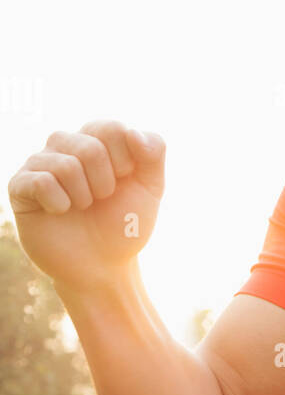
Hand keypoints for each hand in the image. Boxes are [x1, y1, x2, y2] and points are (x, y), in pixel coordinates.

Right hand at [7, 120, 165, 290]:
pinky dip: (60, 204)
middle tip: (101, 199)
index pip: (113, 129)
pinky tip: (60, 212)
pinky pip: (41, 182)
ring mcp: (41, 163)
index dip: (125, 163)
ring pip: (66, 165)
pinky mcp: (20, 186)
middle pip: (91, 147)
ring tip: (81, 207)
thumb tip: (132, 132)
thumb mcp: (151, 188)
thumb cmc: (124, 224)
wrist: (101, 265)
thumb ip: (154, 153)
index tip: (124, 181)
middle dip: (105, 184)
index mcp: (97, 138)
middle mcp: (66, 144)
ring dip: (84, 196)